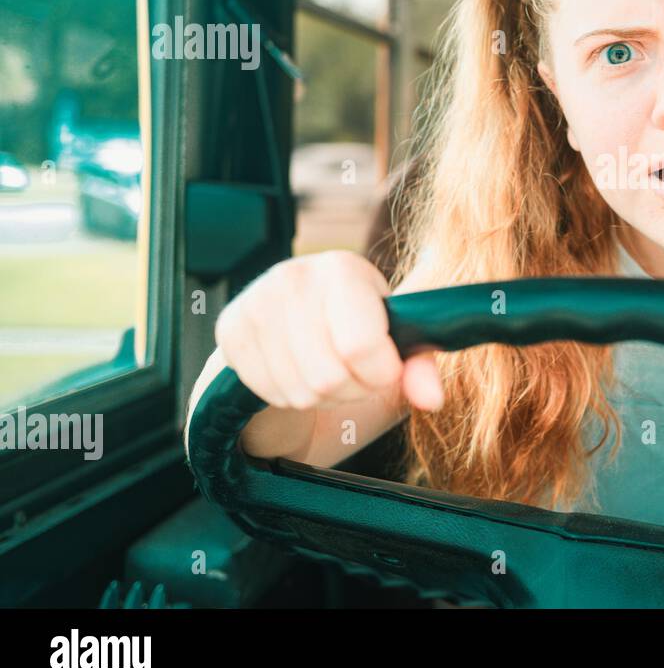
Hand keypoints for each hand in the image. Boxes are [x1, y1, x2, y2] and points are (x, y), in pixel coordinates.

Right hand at [213, 250, 444, 412]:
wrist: (298, 332)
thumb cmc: (359, 336)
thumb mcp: (397, 346)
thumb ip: (420, 366)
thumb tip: (432, 399)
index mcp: (343, 268)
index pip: (362, 344)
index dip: (381, 373)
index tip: (384, 369)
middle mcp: (294, 275)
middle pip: (330, 375)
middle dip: (351, 390)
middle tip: (354, 376)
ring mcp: (254, 300)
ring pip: (299, 389)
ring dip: (321, 398)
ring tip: (327, 375)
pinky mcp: (229, 328)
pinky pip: (268, 391)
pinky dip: (289, 397)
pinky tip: (296, 375)